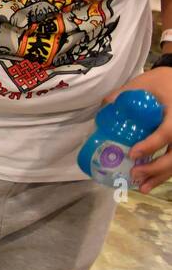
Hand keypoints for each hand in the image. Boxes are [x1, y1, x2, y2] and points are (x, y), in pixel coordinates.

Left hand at [106, 65, 171, 193]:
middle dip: (156, 168)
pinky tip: (149, 183)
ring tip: (141, 188)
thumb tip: (104, 108)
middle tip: (135, 174)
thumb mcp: (143, 82)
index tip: (133, 154)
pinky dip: (163, 174)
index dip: (151, 145)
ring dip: (160, 176)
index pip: (168, 133)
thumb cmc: (160, 82)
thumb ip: (123, 94)